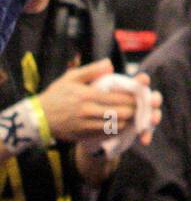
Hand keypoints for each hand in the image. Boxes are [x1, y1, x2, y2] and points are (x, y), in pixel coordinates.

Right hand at [37, 59, 159, 144]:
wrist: (38, 117)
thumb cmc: (56, 95)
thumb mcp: (71, 77)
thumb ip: (92, 70)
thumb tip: (110, 64)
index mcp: (87, 95)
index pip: (118, 97)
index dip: (134, 97)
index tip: (141, 94)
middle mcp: (88, 111)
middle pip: (122, 112)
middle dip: (135, 109)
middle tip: (142, 105)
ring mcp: (87, 125)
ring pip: (117, 125)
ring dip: (128, 120)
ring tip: (134, 114)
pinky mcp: (85, 136)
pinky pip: (108, 133)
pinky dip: (117, 128)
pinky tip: (121, 123)